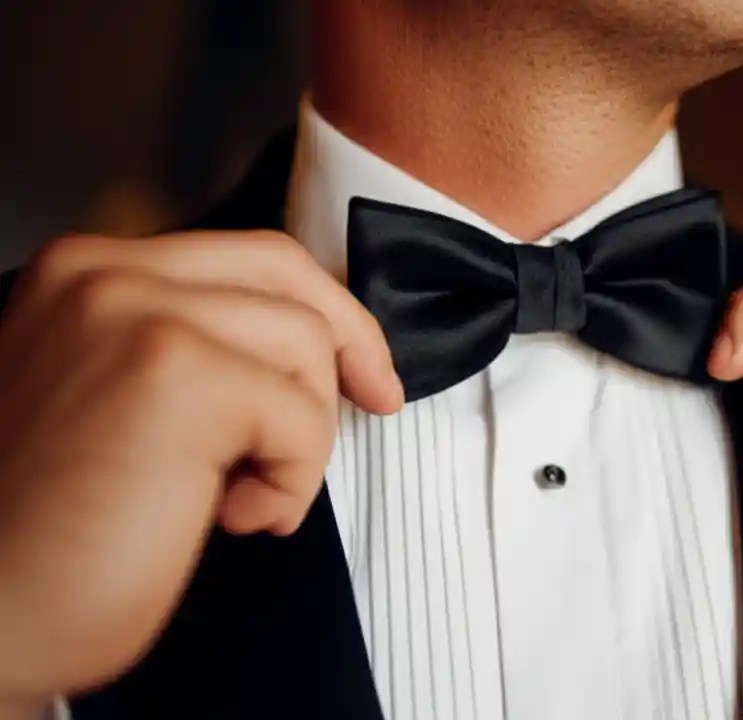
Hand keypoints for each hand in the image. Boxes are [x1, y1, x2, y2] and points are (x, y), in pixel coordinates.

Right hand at [0, 232, 401, 709]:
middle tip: (378, 399)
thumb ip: (191, 351)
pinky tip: (231, 516)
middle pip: (285, 272)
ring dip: (300, 436)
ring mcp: (134, 315)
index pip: (247, 257)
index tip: (360, 363)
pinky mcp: (173, 375)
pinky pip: (300, 415)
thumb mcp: (119, 402)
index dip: (322, 308)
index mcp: (85, 275)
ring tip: (240, 495)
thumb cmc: (52, 531)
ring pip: (304, 345)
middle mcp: (102, 277)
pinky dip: (291, 479)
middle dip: (351, 340)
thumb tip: (306, 348)